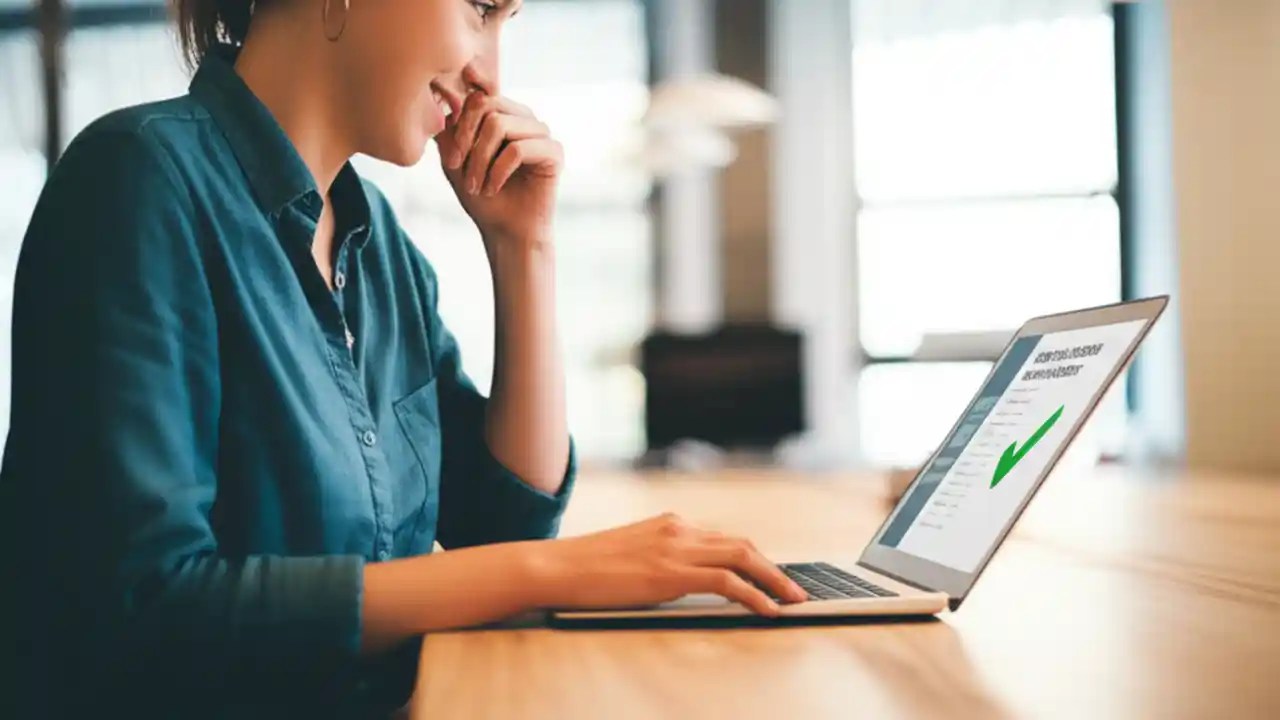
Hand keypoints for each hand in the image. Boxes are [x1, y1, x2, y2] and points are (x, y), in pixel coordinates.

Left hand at [435, 91, 562, 246]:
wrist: (506, 231)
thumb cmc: (481, 196)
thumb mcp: (454, 160)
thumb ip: (448, 130)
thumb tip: (441, 102)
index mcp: (503, 113)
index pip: (477, 96)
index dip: (459, 123)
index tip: (452, 159)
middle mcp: (524, 118)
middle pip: (487, 104)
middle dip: (466, 139)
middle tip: (457, 168)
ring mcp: (541, 133)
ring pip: (499, 125)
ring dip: (480, 160)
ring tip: (475, 185)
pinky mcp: (554, 152)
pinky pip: (518, 149)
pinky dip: (498, 172)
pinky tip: (492, 189)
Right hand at [532, 513, 808, 615]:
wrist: (558, 567)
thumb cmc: (587, 568)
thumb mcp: (633, 555)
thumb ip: (662, 559)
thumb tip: (684, 580)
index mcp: (670, 524)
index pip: (724, 538)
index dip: (754, 558)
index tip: (772, 575)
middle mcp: (679, 528)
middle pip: (742, 544)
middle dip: (773, 568)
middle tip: (795, 589)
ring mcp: (676, 547)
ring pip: (743, 556)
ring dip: (774, 580)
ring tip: (793, 600)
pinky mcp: (672, 572)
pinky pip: (727, 581)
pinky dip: (754, 594)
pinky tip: (767, 609)